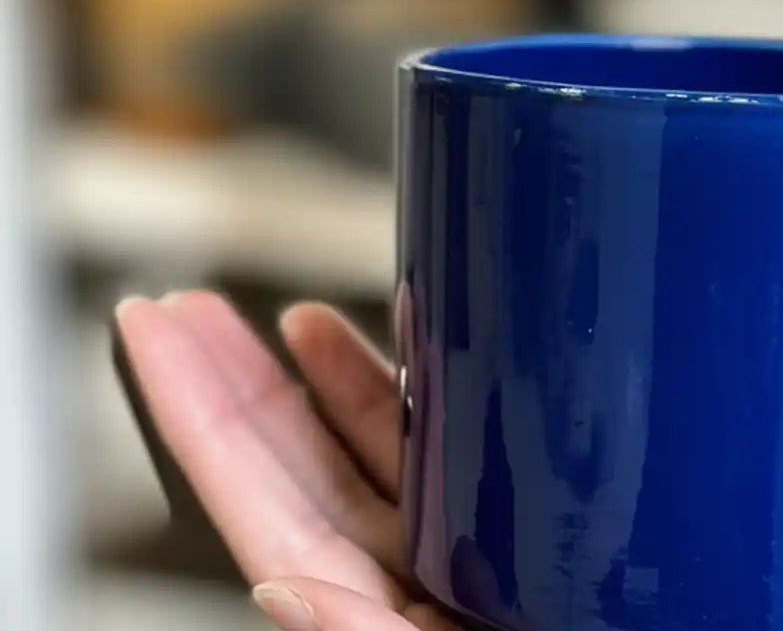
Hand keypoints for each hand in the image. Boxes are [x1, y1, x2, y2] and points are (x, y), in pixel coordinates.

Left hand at [115, 292, 453, 629]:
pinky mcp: (503, 532)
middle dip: (235, 381)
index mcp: (374, 609)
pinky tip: (402, 349)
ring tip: (294, 314)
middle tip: (187, 309)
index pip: (257, 505)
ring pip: (362, 451)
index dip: (198, 416)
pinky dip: (412, 396)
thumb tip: (286, 588)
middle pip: (291, 467)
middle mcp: (398, 578)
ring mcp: (448, 554)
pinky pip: (443, 452)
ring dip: (323, 375)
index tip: (152, 337)